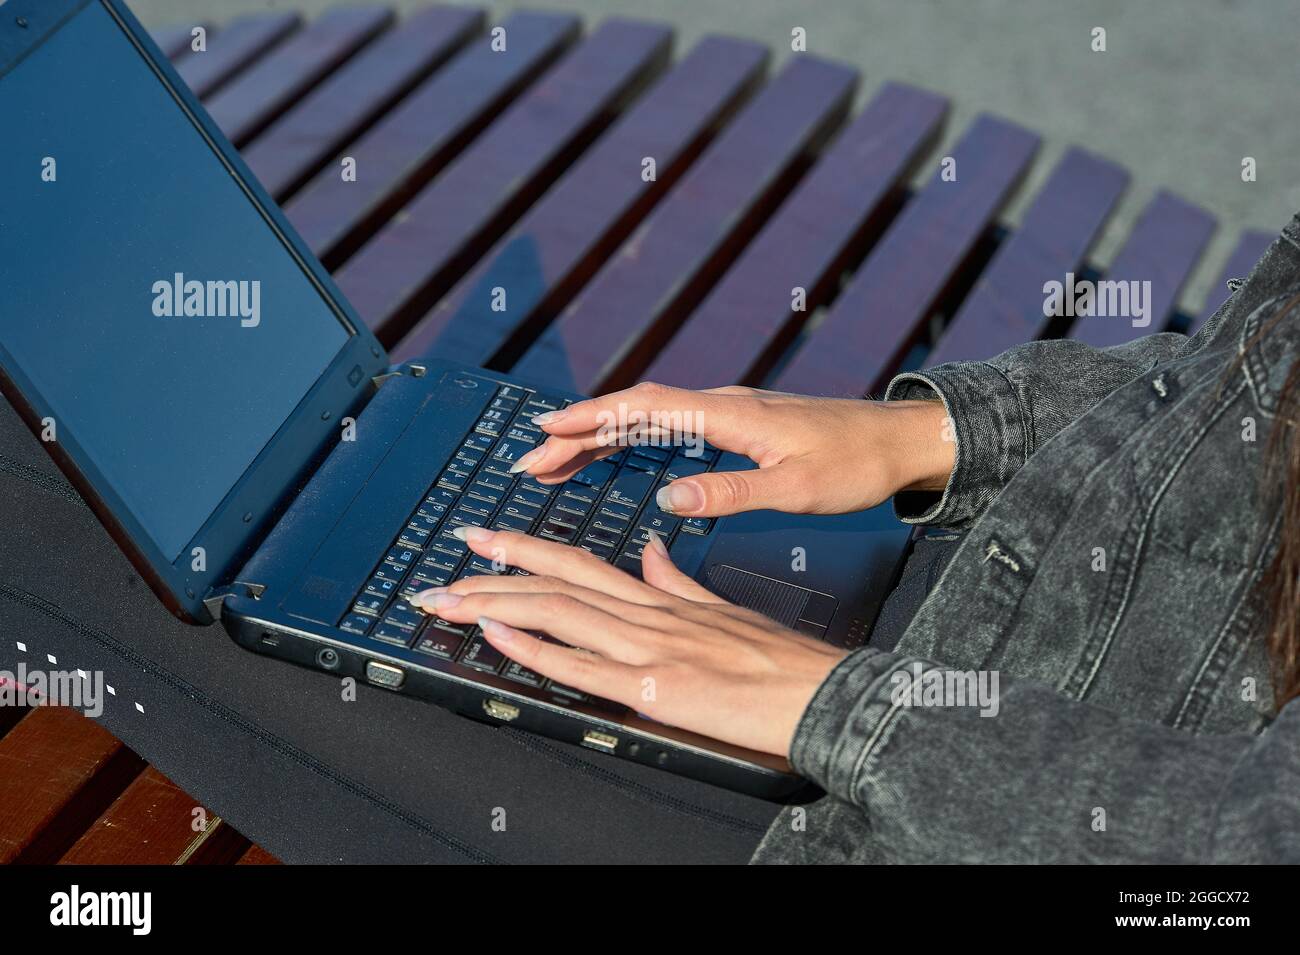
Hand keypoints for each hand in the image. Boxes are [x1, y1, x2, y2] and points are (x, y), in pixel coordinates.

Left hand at [409, 527, 848, 757]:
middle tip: (448, 558)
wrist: (826, 693)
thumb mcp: (724, 609)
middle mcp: (649, 614)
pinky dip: (533, 646)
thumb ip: (679, 582)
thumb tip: (650, 553)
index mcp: (662, 599)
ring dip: (494, 602)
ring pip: (559, 612)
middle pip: (558, 580)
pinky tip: (496, 633)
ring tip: (447, 596)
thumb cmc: (783, 662)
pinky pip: (583, 665)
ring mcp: (650, 648)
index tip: (487, 539)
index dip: (528, 548)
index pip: (581, 563)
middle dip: (494, 569)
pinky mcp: (658, 687)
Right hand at [512, 382, 953, 517]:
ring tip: (553, 462)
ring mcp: (727, 412)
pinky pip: (668, 426)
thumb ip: (730, 494)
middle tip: (529, 463)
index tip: (545, 432)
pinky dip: (631, 438)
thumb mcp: (794, 488)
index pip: (644, 408)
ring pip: (646, 418)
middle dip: (577, 434)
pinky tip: (613, 453)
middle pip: (633, 411)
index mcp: (729, 414)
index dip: (590, 418)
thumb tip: (667, 499)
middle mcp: (721, 404)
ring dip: (598, 437)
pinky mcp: (736, 425)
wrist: (898, 441)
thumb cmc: (854, 464)